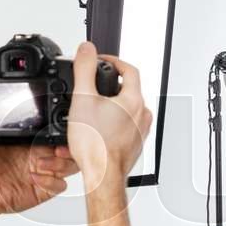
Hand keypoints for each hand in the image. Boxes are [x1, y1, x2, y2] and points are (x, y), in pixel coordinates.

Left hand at [0, 134, 78, 218]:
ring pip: (71, 164)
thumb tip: (3, 98)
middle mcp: (41, 153)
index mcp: (32, 137)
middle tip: (59, 147)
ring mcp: (45, 171)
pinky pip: (61, 185)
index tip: (60, 126)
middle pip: (71, 146)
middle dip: (71, 145)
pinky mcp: (44, 189)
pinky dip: (51, 181)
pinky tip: (34, 178)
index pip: (56, 128)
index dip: (63, 127)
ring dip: (62, 163)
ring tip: (41, 163)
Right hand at [66, 41, 152, 196]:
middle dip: (110, 84)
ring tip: (93, 108)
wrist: (102, 176)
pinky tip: (98, 128)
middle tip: (93, 85)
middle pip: (129, 89)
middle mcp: (142, 114)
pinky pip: (126, 126)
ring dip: (112, 104)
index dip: (114, 61)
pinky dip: (114, 121)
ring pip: (128, 109)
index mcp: (133, 100)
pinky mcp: (135, 143)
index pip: (129, 70)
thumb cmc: (95, 145)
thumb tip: (86, 49)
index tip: (102, 61)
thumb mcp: (83, 98)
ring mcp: (140, 130)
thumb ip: (84, 69)